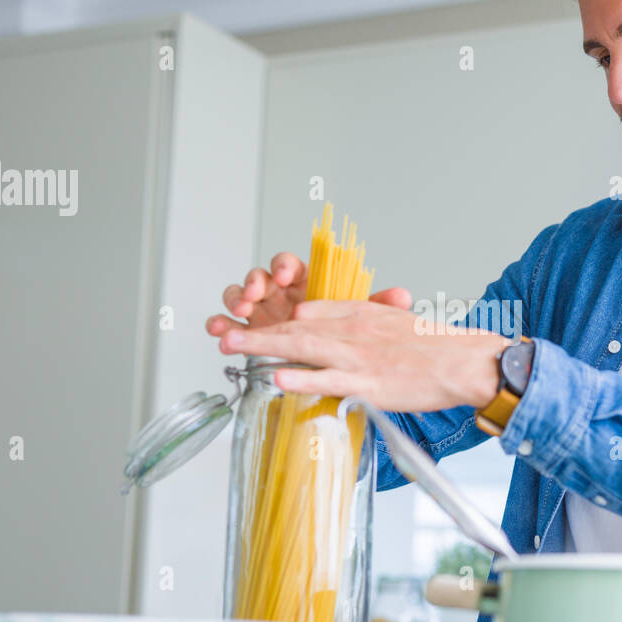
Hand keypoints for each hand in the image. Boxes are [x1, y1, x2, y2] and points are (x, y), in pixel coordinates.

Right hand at [205, 252, 411, 336]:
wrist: (339, 356)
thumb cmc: (345, 333)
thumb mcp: (363, 320)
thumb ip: (377, 307)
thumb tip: (402, 296)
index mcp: (303, 283)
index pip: (289, 265)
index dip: (284, 267)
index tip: (286, 276)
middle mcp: (278, 295)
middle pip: (260, 279)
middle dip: (255, 284)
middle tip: (256, 294)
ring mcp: (261, 312)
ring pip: (240, 297)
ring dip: (236, 300)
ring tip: (239, 311)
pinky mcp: (247, 332)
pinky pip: (228, 324)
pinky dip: (221, 324)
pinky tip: (220, 330)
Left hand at [217, 300, 509, 412]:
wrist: (464, 361)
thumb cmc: (436, 347)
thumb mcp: (395, 322)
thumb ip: (361, 325)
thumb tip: (330, 331)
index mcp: (361, 314)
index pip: (310, 312)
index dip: (279, 322)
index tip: (255, 327)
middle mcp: (353, 330)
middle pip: (295, 328)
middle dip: (256, 332)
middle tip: (226, 335)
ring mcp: (359, 357)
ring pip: (302, 348)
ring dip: (263, 348)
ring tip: (233, 349)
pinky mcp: (369, 383)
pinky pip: (328, 379)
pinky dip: (300, 377)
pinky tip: (277, 378)